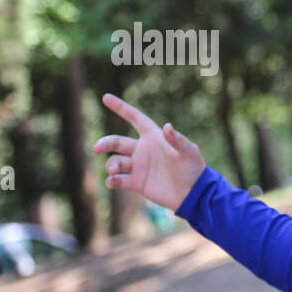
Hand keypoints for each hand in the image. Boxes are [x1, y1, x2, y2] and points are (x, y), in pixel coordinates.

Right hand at [92, 93, 206, 210]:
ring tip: (113, 171)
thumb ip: (177, 140)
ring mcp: (138, 166)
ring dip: (111, 165)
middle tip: (97, 148)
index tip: (105, 97)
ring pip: (115, 161)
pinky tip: (112, 182)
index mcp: (153, 137)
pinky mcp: (137, 183)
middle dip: (105, 143)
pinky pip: (119, 180)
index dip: (121, 107)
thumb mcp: (188, 152)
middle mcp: (142, 150)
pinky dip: (112, 181)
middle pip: (117, 142)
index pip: (134, 118)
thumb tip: (167, 126)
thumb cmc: (193, 168)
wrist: (193, 193)